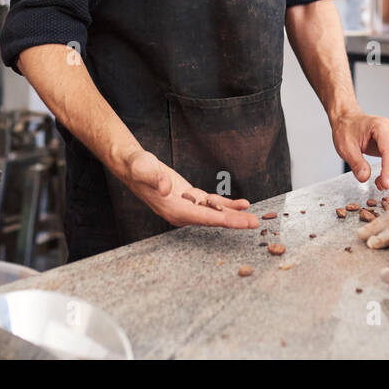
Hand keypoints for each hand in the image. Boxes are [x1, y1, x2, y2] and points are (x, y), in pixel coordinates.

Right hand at [120, 150, 258, 228]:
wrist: (132, 165)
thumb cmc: (137, 166)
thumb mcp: (143, 168)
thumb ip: (154, 178)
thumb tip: (166, 187)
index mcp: (174, 209)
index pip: (205, 218)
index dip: (226, 221)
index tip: (243, 223)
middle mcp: (181, 212)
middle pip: (213, 219)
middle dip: (235, 222)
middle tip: (256, 223)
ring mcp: (186, 206)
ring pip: (214, 213)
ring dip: (233, 215)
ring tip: (252, 216)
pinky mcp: (189, 198)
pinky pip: (211, 204)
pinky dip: (226, 205)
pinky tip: (240, 204)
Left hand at [331, 110, 388, 189]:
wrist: (348, 120)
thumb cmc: (347, 129)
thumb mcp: (345, 147)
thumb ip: (356, 163)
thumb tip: (365, 178)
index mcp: (381, 127)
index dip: (388, 171)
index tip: (384, 184)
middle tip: (380, 186)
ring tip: (381, 183)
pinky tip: (387, 178)